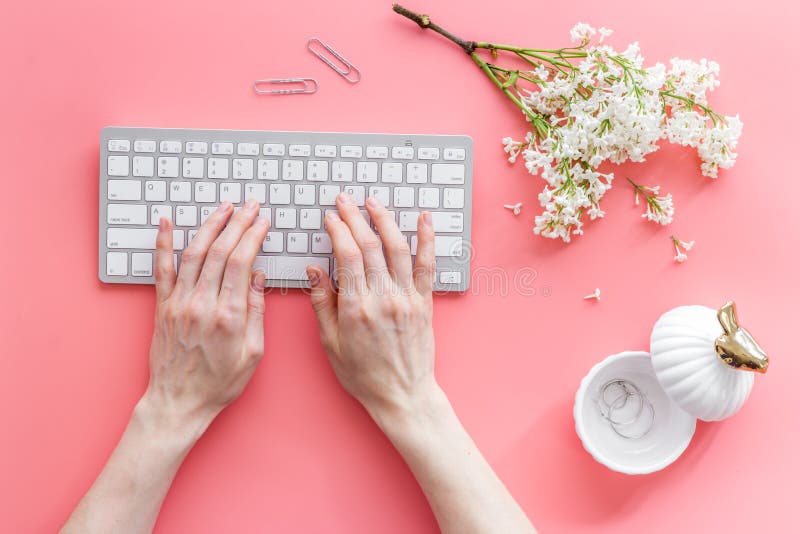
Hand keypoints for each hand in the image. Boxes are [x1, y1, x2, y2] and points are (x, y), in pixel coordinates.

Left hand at [145, 199, 269, 428]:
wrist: (178, 402)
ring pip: (195, 253)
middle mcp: (202, 304)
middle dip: (238, 223)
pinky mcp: (162, 307)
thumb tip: (259, 278)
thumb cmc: (219, 383)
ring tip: (223, 207)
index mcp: (229, 316)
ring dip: (210, 226)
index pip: (243, 262)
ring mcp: (179, 303)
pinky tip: (167, 223)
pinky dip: (163, 243)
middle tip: (250, 205)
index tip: (262, 221)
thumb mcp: (253, 353)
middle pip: (221, 251)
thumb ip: (257, 312)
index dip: (253, 236)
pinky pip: (162, 269)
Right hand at [306, 193, 439, 421]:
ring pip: (398, 248)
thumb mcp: (331, 344)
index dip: (338, 230)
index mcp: (356, 308)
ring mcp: (407, 298)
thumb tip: (315, 269)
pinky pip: (427, 265)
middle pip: (370, 246)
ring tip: (374, 202)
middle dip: (355, 217)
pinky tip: (424, 218)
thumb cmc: (363, 375)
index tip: (331, 216)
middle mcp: (384, 298)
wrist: (402, 395)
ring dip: (385, 220)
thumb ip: (323, 303)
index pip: (347, 256)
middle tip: (345, 200)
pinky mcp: (424, 302)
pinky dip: (427, 239)